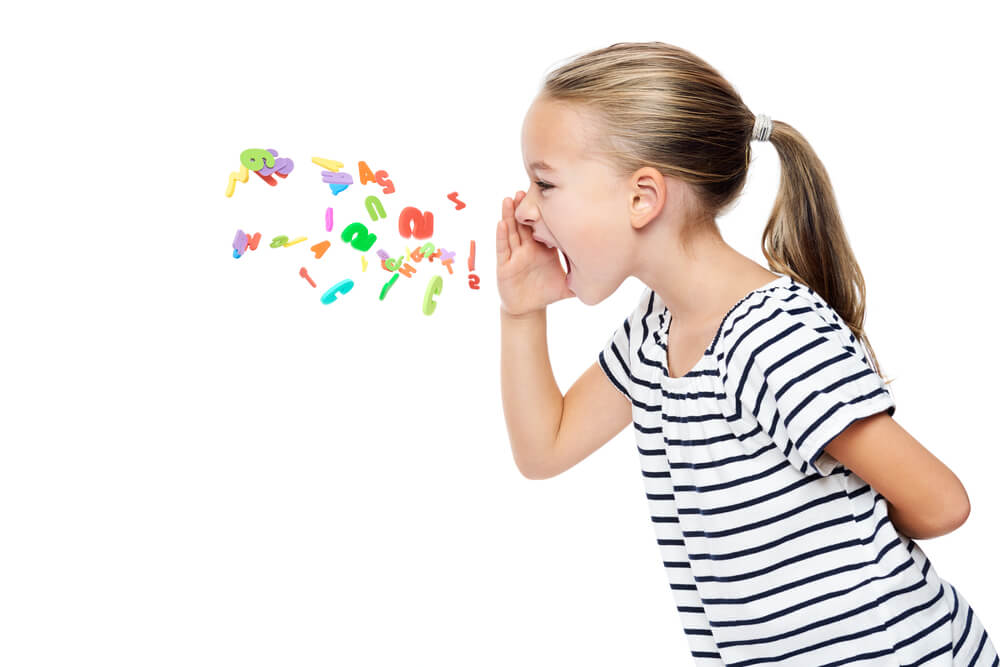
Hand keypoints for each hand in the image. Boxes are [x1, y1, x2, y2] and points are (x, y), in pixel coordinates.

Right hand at [496, 190, 573, 316]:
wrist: (529, 307)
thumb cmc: (547, 292)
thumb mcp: (568, 284)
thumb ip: (584, 279)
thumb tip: (608, 277)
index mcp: (543, 248)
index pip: (543, 226)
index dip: (544, 212)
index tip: (547, 195)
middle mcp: (527, 247)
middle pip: (524, 222)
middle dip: (523, 206)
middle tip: (524, 189)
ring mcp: (515, 254)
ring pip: (511, 230)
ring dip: (509, 214)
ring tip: (509, 199)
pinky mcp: (504, 265)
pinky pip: (503, 248)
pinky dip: (501, 235)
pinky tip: (501, 223)